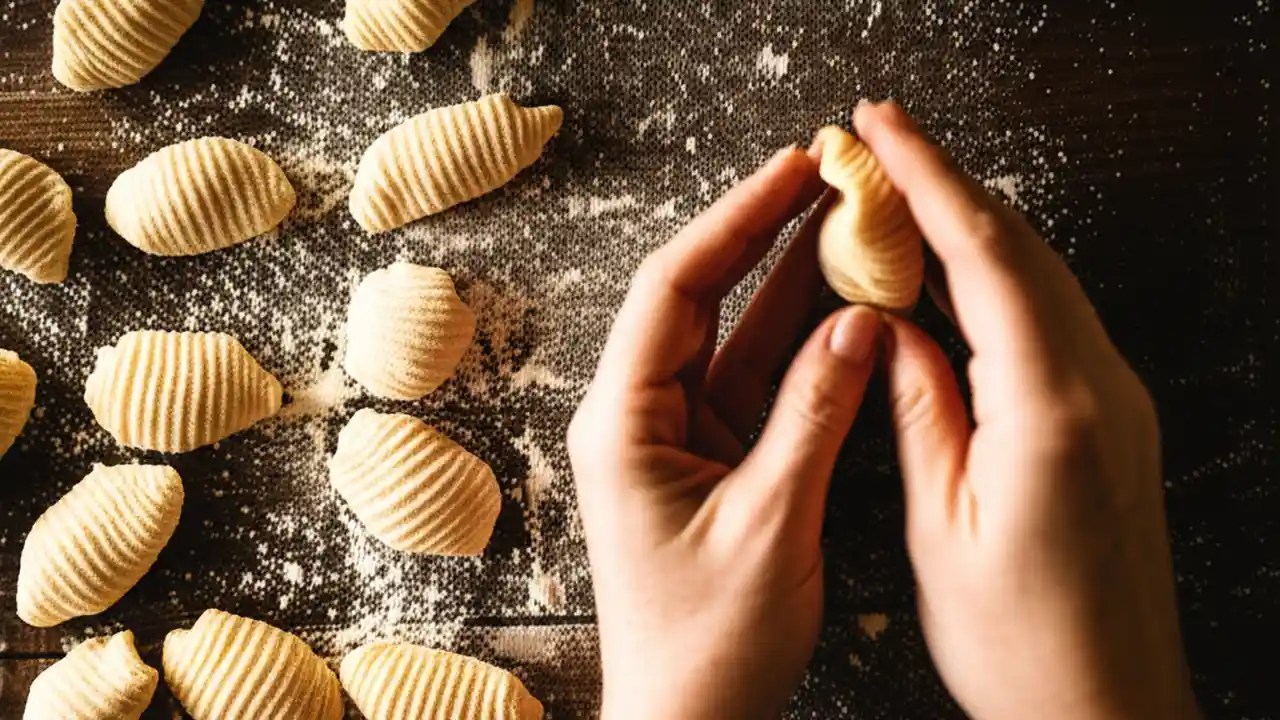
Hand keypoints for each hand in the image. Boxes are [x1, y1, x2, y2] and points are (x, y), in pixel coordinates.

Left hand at [568, 147, 881, 718]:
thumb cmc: (707, 646)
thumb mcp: (771, 525)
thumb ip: (815, 417)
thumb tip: (857, 325)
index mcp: (625, 422)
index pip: (675, 289)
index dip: (734, 220)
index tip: (790, 170)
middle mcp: (641, 417)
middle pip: (702, 300)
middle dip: (763, 236)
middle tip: (824, 177)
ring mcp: (679, 437)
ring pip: (737, 339)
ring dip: (789, 286)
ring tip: (844, 222)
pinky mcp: (714, 461)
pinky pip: (760, 386)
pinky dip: (803, 349)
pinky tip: (843, 307)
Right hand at [857, 102, 1199, 719]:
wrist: (1110, 710)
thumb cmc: (1022, 645)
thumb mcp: (941, 526)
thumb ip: (917, 408)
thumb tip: (887, 326)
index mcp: (1051, 409)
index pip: (987, 256)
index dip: (928, 178)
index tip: (878, 127)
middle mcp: (1100, 388)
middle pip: (1022, 249)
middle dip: (946, 184)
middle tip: (874, 147)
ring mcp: (1117, 402)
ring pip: (1041, 278)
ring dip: (971, 228)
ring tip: (898, 201)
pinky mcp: (1113, 422)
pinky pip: (1053, 321)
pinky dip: (996, 281)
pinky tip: (950, 283)